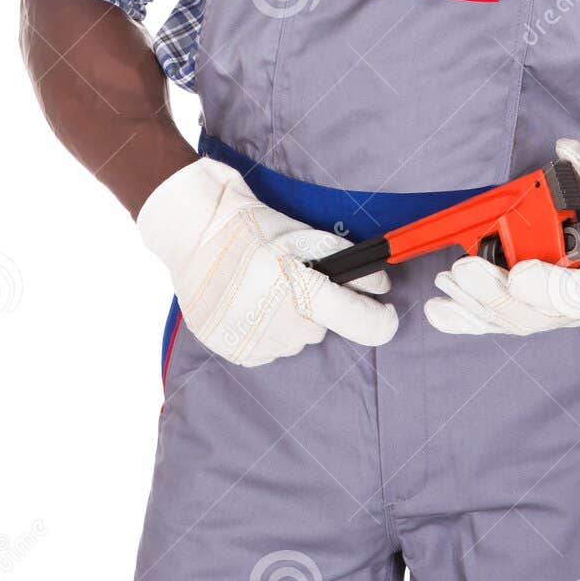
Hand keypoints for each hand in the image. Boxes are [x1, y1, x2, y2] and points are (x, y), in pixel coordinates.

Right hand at [138, 159, 397, 365]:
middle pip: (322, 329)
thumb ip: (345, 260)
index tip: (387, 314)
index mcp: (298, 289)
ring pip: (295, 341)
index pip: (360, 322)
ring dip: (290, 320)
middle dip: (318, 308)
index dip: (382, 321)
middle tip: (292, 279)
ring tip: (264, 288)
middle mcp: (278, 324)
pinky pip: (270, 349)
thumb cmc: (251, 227)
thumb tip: (381, 285)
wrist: (192, 235)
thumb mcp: (303, 234)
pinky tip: (249, 304)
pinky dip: (266, 331)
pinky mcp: (236, 353)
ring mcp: (254, 343)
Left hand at [424, 166, 579, 336]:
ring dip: (475, 306)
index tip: (517, 275)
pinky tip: (442, 312)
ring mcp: (565, 309)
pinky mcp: (547, 308)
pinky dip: (472, 317)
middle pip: (536, 314)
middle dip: (493, 295)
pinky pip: (507, 318)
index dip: (545, 290)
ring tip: (444, 286)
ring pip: (517, 320)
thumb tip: (566, 149)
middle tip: (462, 270)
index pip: (579, 295)